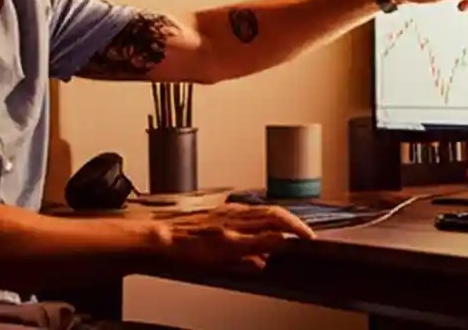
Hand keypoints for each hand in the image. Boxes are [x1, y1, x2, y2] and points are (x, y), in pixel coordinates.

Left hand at [157, 203, 314, 270]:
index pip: (277, 225)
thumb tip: (270, 253)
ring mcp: (228, 212)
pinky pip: (249, 209)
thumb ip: (249, 255)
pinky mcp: (220, 211)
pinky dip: (263, 215)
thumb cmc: (186, 249)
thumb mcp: (221, 258)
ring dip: (281, 217)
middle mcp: (236, 216)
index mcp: (239, 229)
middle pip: (274, 213)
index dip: (295, 231)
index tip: (307, 238)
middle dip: (293, 222)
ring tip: (290, 227)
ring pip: (262, 210)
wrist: (161, 235)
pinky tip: (261, 221)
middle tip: (304, 233)